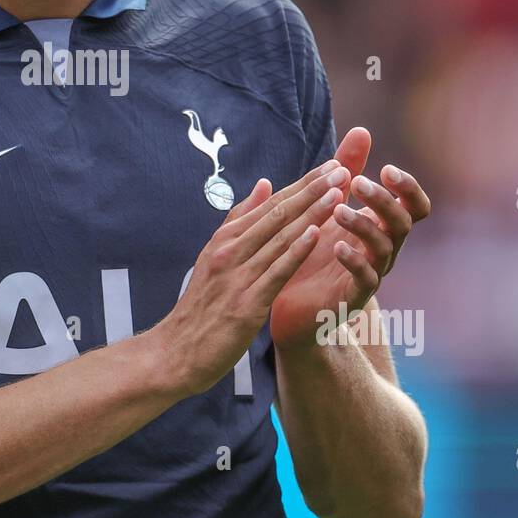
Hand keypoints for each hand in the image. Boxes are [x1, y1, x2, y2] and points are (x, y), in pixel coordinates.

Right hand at [152, 160, 349, 396]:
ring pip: (280, 237)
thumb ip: (239, 221)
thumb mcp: (214, 256)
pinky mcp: (245, 303)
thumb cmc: (201, 307)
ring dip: (311, 213)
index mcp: (225, 238)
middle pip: (277, 214)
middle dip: (312, 190)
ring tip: (338, 193)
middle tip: (341, 169)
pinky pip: (275, 271)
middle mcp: (229, 250)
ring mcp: (236, 275)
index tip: (330, 166)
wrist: (176, 351)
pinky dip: (296, 250)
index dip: (302, 184)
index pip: (270, 204)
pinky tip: (316, 234)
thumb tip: (263, 184)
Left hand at [269, 127, 431, 349]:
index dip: (408, 188)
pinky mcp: (352, 297)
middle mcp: (382, 248)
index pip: (413, 205)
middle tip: (358, 183)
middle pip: (403, 222)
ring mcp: (371, 273)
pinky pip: (366, 280)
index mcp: (379, 225)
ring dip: (364, 225)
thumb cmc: (312, 248)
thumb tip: (362, 130)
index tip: (387, 169)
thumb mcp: (327, 203)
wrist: (288, 302)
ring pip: (385, 248)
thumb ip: (346, 169)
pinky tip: (336, 246)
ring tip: (338, 210)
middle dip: (384, 200)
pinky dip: (354, 261)